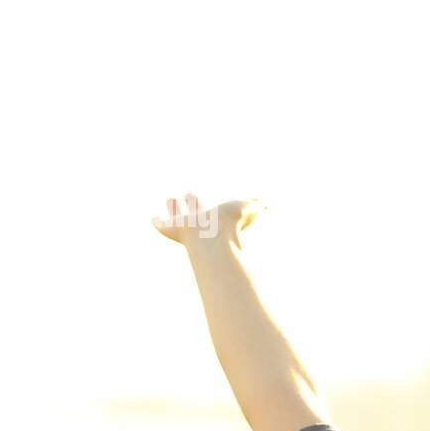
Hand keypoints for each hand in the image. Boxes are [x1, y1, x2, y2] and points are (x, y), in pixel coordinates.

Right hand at [152, 193, 266, 246]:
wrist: (213, 237)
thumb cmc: (231, 222)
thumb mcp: (249, 207)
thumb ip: (260, 204)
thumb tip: (276, 202)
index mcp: (214, 216)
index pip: (210, 208)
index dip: (211, 202)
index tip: (207, 194)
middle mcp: (199, 222)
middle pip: (195, 210)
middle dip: (193, 203)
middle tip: (190, 193)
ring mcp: (184, 226)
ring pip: (178, 216)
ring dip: (174, 209)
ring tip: (170, 199)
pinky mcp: (169, 230)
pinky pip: (159, 226)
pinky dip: (156, 223)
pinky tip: (153, 218)